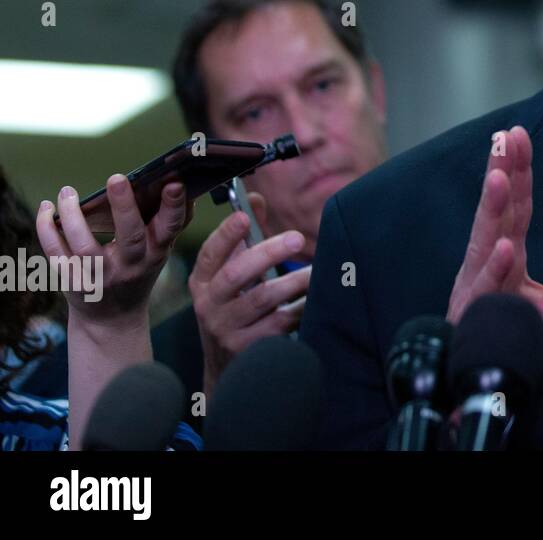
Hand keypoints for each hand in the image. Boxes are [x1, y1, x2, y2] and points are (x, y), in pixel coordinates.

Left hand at [35, 176, 192, 328]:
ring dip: (74, 216)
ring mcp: (100, 276)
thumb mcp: (159, 251)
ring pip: (85, 246)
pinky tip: (46, 208)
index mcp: (156, 253)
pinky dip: (47, 230)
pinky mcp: (73, 282)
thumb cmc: (138, 272)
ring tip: (67, 191)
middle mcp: (131, 265)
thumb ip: (169, 222)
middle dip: (124, 207)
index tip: (173, 183)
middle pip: (130, 236)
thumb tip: (183, 185)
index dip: (173, 207)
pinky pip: (56, 253)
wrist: (112, 318)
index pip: (169, 228)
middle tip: (116, 178)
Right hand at [189, 192, 310, 393]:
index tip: (243, 218)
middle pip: (236, 274)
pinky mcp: (248, 349)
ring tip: (314, 271)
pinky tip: (315, 299)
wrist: (227, 369)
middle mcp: (209, 304)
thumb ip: (243, 238)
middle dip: (267, 252)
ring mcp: (227, 329)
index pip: (210, 254)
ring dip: (293, 281)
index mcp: (203, 281)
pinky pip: (280, 323)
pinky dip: (301, 308)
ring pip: (262, 299)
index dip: (225, 235)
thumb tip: (255, 197)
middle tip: (296, 238)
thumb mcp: (230, 275)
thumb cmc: (235, 308)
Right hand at [448, 125, 542, 353]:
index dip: (519, 172)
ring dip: (491, 210)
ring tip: (498, 178)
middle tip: (506, 138)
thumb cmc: (512, 341)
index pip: (517, 207)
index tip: (519, 136)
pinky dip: (493, 269)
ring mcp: (479, 288)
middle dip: (501, 173)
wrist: (488, 384)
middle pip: (497, 212)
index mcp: (506, 255)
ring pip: (483, 242)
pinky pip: (484, 290)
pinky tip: (503, 248)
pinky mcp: (474, 316)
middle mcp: (488, 264)